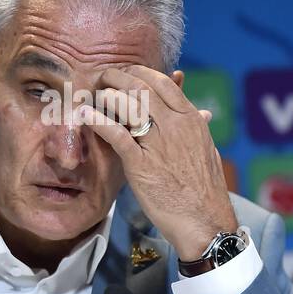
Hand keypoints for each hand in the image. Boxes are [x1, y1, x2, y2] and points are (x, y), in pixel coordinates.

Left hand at [77, 64, 237, 259]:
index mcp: (191, 119)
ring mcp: (158, 144)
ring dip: (107, 95)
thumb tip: (201, 112)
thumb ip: (199, 127)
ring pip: (128, 105)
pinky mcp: (141, 164)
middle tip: (103, 79)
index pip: (161, 82)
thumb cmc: (205, 188)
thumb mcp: (206, 149)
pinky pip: (116, 134)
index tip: (125, 74)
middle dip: (117, 78)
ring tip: (94, 95)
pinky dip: (98, 120)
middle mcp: (175, 125)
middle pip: (141, 87)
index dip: (139, 73)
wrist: (205, 220)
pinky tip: (86, 115)